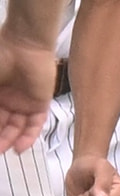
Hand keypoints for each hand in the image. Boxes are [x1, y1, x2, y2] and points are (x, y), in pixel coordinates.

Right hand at [0, 34, 56, 152]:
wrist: (24, 44)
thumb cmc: (1, 56)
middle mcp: (8, 99)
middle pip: (3, 125)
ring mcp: (24, 101)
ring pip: (18, 127)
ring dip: (11, 140)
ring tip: (4, 151)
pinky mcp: (40, 102)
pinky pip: (35, 123)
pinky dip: (28, 136)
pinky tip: (20, 147)